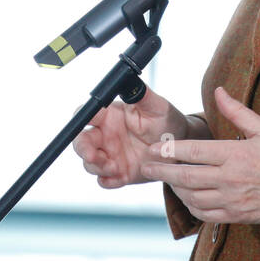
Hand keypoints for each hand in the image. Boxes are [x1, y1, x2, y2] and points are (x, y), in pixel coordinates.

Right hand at [73, 86, 190, 188]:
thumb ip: (141, 94)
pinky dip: (107, 181)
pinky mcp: (119, 173)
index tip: (86, 125)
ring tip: (114, 168)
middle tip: (93, 156)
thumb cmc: (166, 120)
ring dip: (97, 167)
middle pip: (81, 141)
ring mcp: (111, 155)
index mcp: (110, 116)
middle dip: (83, 149)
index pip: (86, 114)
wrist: (179, 146)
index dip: (80, 119)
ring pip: (90, 163)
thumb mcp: (157, 106)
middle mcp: (106, 136)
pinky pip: (104, 181)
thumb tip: (128, 79)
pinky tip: (117, 179)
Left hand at [142, 87, 259, 227]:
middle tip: (146, 166)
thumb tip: (219, 91)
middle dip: (162, 172)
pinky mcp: (238, 216)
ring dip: (175, 189)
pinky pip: (206, 215)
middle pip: (186, 178)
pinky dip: (191, 206)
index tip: (154, 148)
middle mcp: (231, 179)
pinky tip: (188, 197)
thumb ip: (238, 111)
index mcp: (236, 155)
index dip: (170, 150)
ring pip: (193, 198)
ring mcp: (233, 200)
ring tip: (166, 179)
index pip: (194, 151)